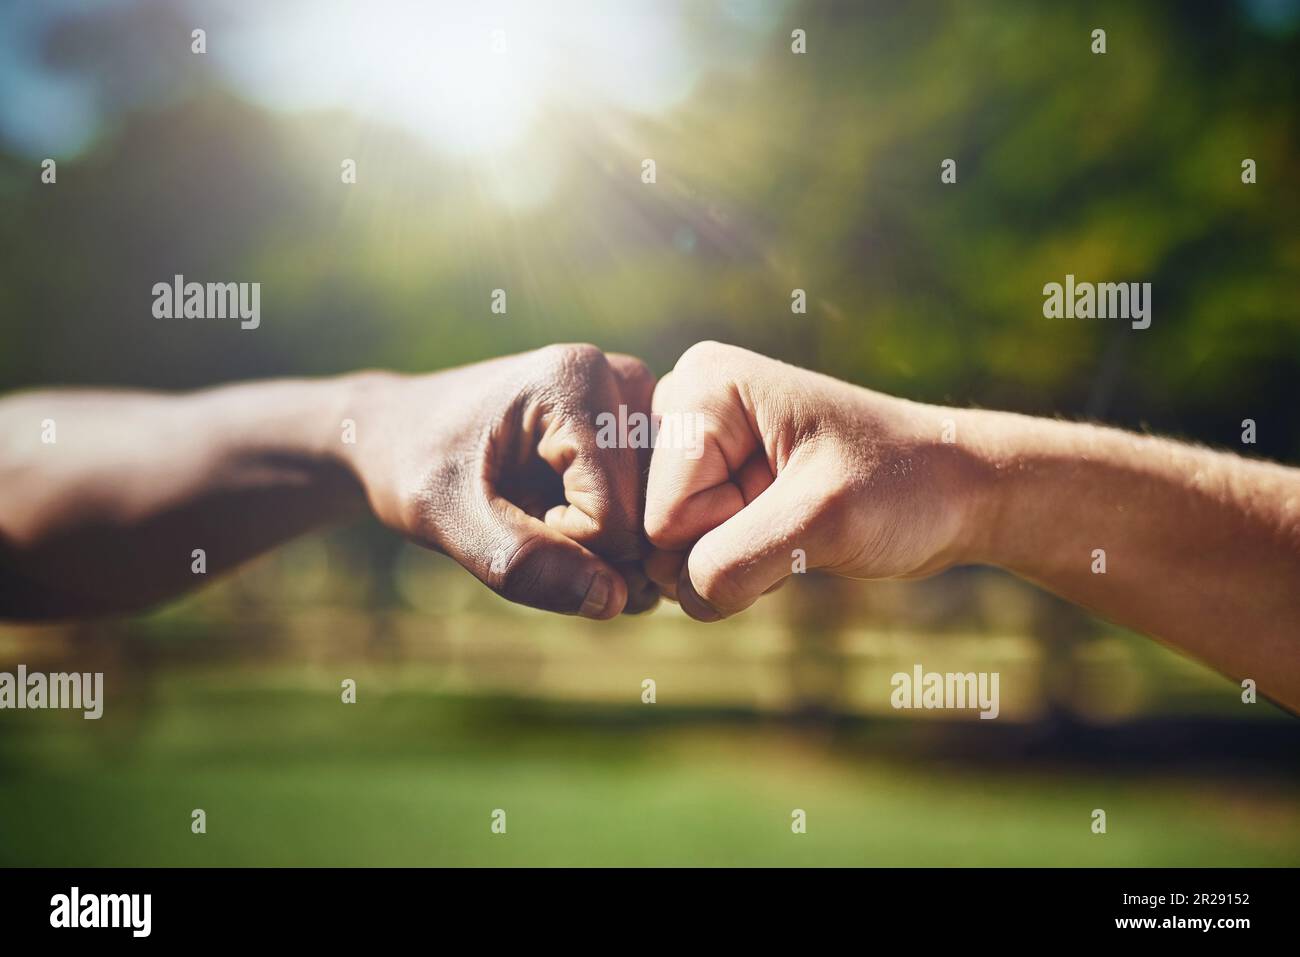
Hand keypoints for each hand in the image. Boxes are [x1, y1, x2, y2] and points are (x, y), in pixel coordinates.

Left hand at [340, 344, 658, 617]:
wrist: (402, 431)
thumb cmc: (414, 465)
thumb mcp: (443, 517)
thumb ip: (521, 561)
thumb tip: (614, 600)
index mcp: (576, 380)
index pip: (616, 515)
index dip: (564, 546)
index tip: (509, 517)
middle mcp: (622, 378)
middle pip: (648, 515)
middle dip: (593, 550)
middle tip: (525, 523)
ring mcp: (640, 400)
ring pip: (660, 517)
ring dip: (607, 546)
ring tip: (542, 517)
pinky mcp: (643, 426)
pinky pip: (657, 509)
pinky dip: (616, 535)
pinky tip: (565, 513)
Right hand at [643, 341, 974, 620]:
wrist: (956, 495)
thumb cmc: (904, 486)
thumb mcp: (822, 520)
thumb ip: (734, 561)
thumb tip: (684, 598)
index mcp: (705, 384)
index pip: (664, 511)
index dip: (729, 530)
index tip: (796, 500)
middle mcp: (689, 408)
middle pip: (659, 530)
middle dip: (725, 548)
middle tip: (796, 519)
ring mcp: (700, 451)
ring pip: (675, 552)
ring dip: (737, 562)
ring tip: (796, 526)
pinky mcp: (716, 487)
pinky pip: (695, 558)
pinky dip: (744, 568)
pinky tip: (790, 537)